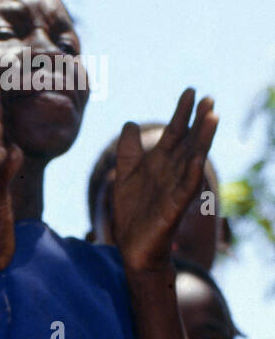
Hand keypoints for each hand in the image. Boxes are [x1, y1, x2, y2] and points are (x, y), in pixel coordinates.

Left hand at [112, 89, 218, 272]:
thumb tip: (129, 122)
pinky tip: (198, 157)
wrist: (133, 247)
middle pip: (188, 141)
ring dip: (203, 139)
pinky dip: (192, 172)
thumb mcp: (125, 176)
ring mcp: (175, 188)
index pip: (175, 132)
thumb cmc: (132, 212)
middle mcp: (171, 172)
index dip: (182, 113)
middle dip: (198, 121)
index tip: (190, 91)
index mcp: (160, 162)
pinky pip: (186, 187)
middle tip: (209, 99)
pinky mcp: (175, 207)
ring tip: (213, 117)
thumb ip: (127, 150)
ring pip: (193, 159)